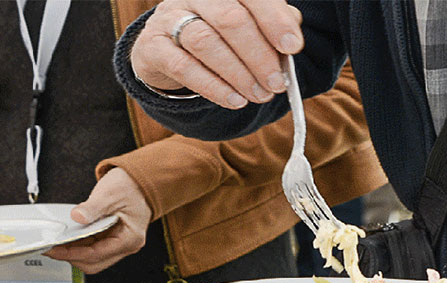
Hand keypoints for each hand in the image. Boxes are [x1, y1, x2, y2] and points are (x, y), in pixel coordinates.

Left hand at [44, 168, 150, 274]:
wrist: (140, 179)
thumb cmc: (131, 186)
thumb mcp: (110, 193)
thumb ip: (93, 208)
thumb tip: (77, 217)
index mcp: (130, 238)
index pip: (96, 254)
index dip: (72, 253)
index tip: (55, 249)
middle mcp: (126, 245)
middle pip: (94, 263)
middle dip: (71, 257)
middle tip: (52, 248)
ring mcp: (119, 244)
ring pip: (92, 258)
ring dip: (74, 252)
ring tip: (58, 243)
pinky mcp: (112, 239)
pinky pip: (93, 248)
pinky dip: (79, 245)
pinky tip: (68, 238)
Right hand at [129, 0, 301, 108]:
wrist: (164, 50)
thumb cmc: (214, 35)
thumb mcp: (245, 27)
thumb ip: (269, 27)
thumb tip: (291, 41)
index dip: (275, 20)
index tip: (293, 47)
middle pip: (231, 19)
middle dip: (259, 55)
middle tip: (276, 83)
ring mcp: (170, 19)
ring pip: (206, 42)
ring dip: (238, 74)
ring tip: (258, 95)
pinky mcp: (153, 47)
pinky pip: (183, 67)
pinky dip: (213, 87)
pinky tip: (234, 100)